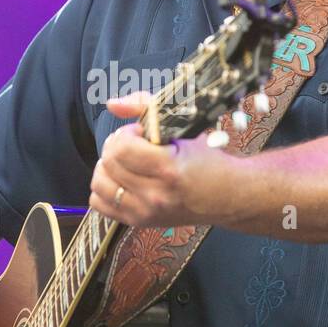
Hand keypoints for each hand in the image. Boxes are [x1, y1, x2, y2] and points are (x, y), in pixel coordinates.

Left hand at [88, 90, 235, 226]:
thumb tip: (112, 104)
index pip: (122, 149)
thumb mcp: (186, 128)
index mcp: (169, 169)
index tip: (139, 132)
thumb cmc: (209, 161)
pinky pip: (100, 204)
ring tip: (124, 161)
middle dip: (115, 146)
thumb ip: (146, 107)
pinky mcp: (139, 222)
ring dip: (107, 167)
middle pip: (109, 164)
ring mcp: (146, 212)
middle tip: (132, 143)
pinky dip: (105, 189)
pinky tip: (121, 179)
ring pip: (99, 185)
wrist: (228, 197)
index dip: (126, 133)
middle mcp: (155, 194)